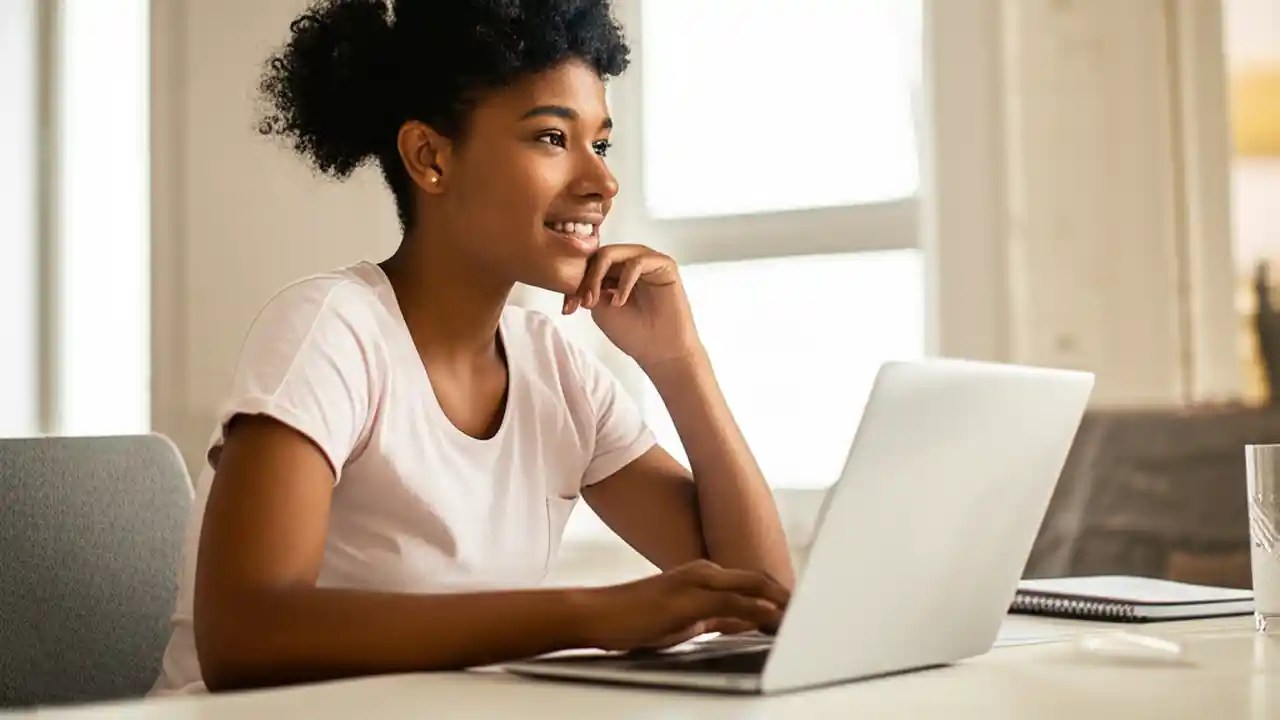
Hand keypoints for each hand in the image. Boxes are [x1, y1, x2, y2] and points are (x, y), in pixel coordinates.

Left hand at [562, 245, 701, 369]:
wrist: (660, 352)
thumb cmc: (633, 333)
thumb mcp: (599, 307)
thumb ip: (588, 285)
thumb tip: (570, 271)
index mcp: (615, 271)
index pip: (588, 262)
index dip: (574, 281)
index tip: (568, 308)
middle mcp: (630, 261)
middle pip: (598, 254)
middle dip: (585, 278)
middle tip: (583, 302)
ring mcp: (647, 260)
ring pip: (613, 253)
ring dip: (598, 276)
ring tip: (596, 301)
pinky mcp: (664, 264)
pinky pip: (637, 261)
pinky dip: (624, 281)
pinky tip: (619, 301)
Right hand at [580, 560, 789, 651]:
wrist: (598, 614)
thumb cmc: (633, 618)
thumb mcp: (680, 620)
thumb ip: (708, 619)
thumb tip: (733, 626)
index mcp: (703, 575)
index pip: (751, 583)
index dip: (777, 595)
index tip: (798, 610)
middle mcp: (704, 572)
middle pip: (759, 580)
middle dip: (786, 597)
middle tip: (814, 611)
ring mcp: (697, 582)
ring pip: (752, 589)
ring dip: (780, 604)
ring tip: (803, 618)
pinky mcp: (689, 599)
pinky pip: (734, 604)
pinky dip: (759, 612)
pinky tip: (775, 621)